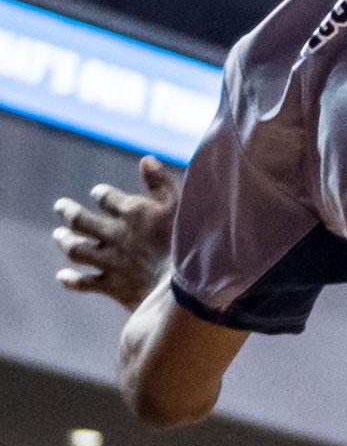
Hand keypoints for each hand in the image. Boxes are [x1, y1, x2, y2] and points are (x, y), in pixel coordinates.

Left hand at [55, 157, 178, 310]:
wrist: (184, 286)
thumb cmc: (189, 241)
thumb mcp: (181, 204)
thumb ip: (162, 181)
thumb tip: (146, 159)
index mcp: (132, 211)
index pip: (106, 197)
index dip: (100, 193)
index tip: (97, 192)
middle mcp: (115, 234)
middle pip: (81, 221)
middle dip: (69, 212)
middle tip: (60, 206)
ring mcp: (111, 261)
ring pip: (77, 249)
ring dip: (65, 241)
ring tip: (58, 235)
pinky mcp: (112, 285)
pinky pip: (84, 283)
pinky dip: (71, 280)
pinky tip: (62, 277)